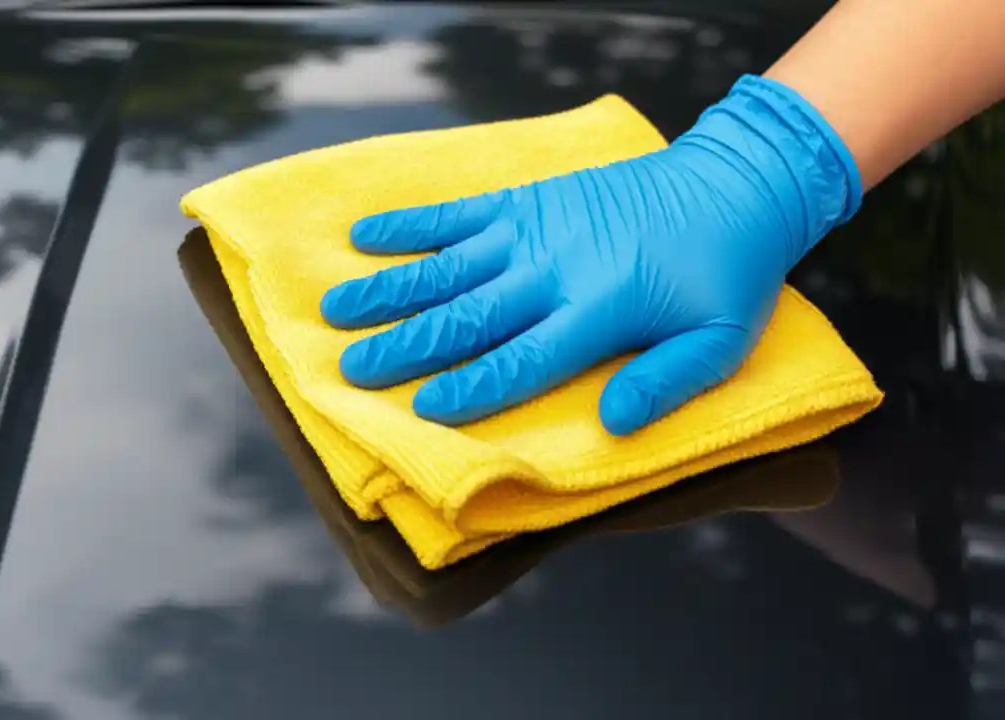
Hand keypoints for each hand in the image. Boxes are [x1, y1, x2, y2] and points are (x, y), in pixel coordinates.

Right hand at [321, 75, 861, 433]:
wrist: (732, 183)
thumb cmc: (726, 274)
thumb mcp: (721, 342)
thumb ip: (668, 383)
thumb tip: (612, 425)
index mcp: (599, 311)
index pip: (523, 359)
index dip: (471, 387)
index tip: (420, 408)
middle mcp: (554, 270)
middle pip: (468, 315)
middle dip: (406, 344)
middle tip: (350, 367)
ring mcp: (534, 230)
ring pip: (449, 266)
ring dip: (390, 288)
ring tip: (336, 309)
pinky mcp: (526, 200)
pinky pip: (458, 213)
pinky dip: (410, 224)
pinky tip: (362, 234)